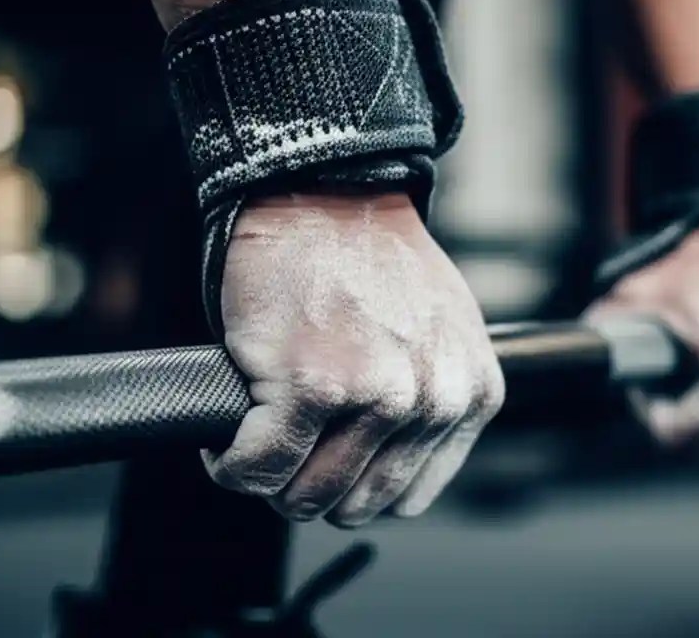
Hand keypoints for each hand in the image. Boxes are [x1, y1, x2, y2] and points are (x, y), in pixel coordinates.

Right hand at [208, 193, 503, 526]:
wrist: (325, 194)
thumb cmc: (371, 257)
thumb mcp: (441, 332)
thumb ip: (430, 396)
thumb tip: (392, 458)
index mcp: (470, 394)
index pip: (408, 495)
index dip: (354, 484)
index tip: (323, 459)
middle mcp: (433, 400)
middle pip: (356, 504)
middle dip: (308, 483)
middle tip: (284, 446)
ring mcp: (375, 396)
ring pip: (306, 496)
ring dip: (268, 477)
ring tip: (256, 435)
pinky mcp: (312, 387)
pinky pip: (257, 466)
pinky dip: (230, 462)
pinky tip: (228, 433)